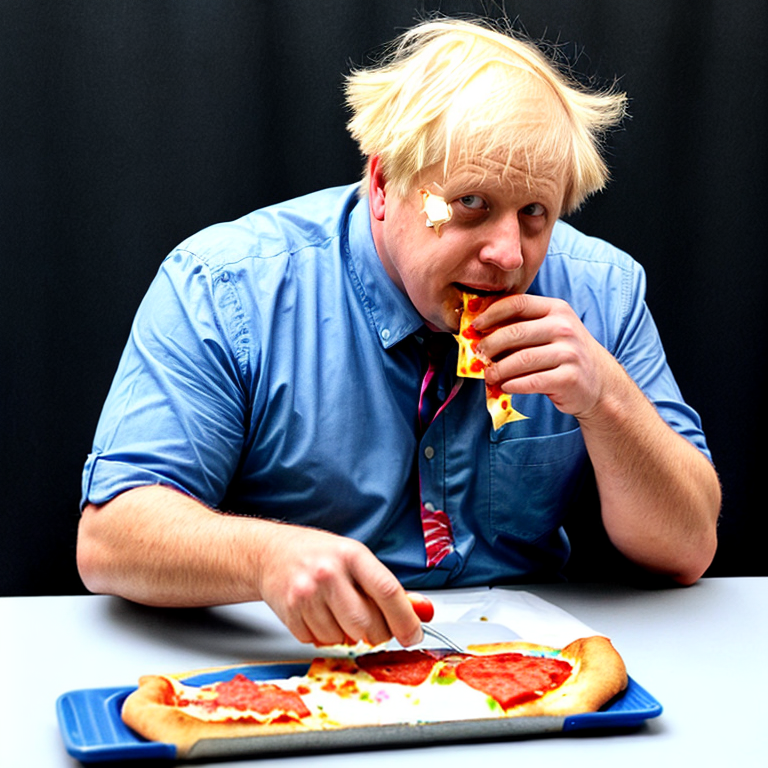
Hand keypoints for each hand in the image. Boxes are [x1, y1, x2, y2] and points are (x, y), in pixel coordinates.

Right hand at [256, 523, 423, 647]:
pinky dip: (325, 636)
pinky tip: (319, 614)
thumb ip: (386, 587)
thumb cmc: (317, 554)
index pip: (387, 591)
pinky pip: (320, 642)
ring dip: (347, 635)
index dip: (405, 619)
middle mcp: (328, 572)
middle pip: (366, 623)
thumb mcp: (356, 559)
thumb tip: (421, 610)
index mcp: (351, 554)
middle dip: (375, 632)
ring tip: (337, 611)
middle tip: (370, 622)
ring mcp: (306, 593)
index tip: (413, 635)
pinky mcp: (289, 613)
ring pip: (343, 638)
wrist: (269, 553)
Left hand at [472, 293, 617, 418]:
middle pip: (515, 332)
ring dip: (498, 369)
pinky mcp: (569, 378)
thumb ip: (521, 325)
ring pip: (521, 359)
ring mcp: (569, 353)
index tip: (474, 326)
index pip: (517, 303)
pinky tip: (505, 386)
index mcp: (556, 309)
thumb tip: (479, 331)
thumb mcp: (549, 330)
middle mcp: (564, 327)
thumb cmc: (564, 354)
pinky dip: (513, 385)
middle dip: (490, 345)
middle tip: (477, 355)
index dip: (491, 313)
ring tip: (488, 375)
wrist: (599, 382)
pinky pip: (532, 382)